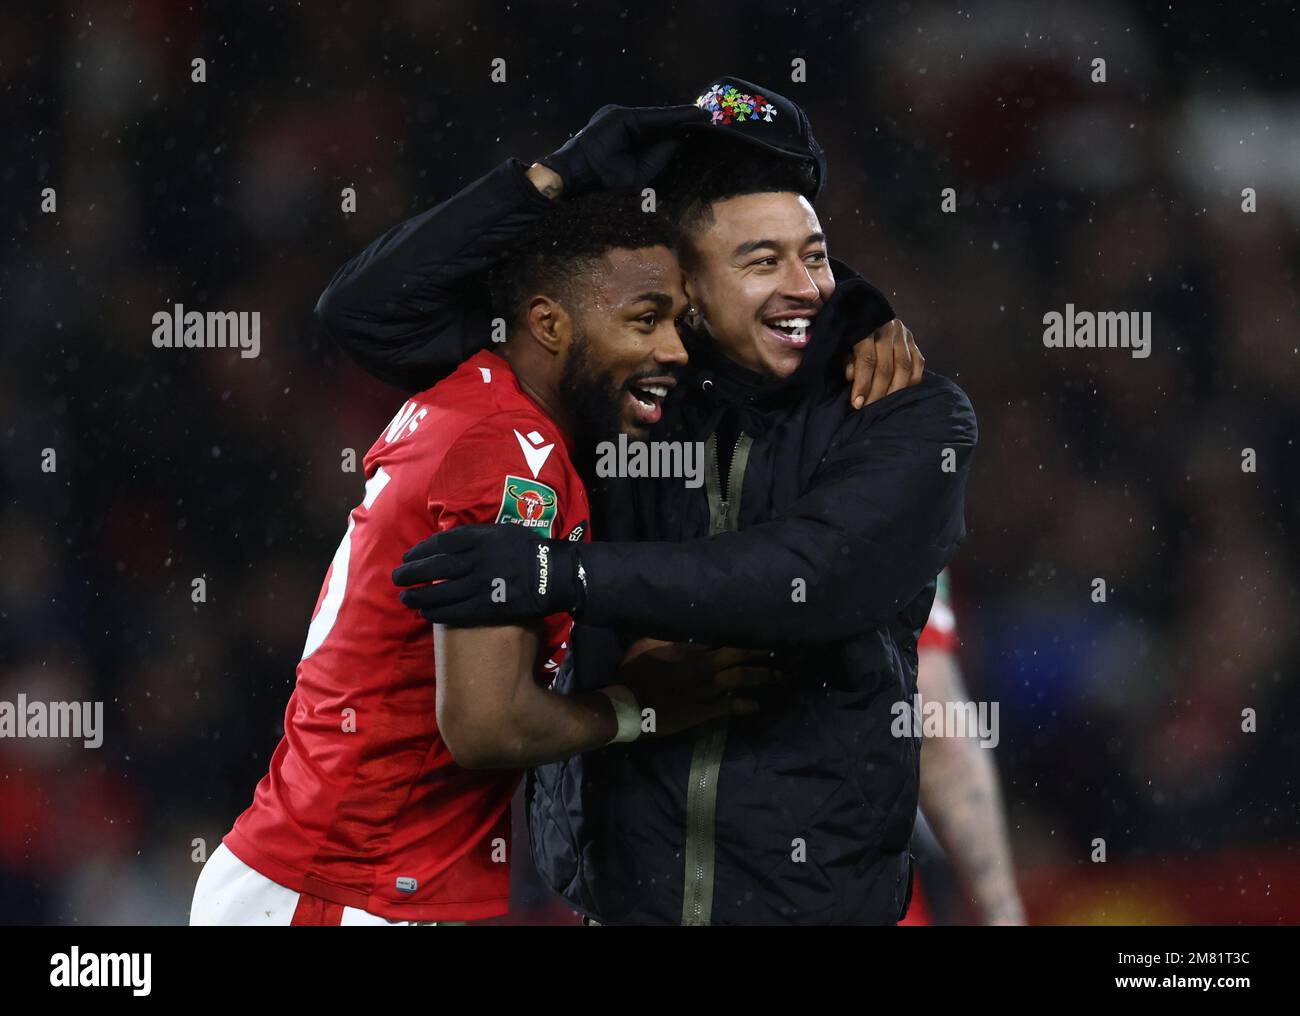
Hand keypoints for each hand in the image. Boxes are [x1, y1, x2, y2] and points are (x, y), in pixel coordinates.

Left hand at [393, 524, 581, 623]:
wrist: (554, 575)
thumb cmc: (531, 549)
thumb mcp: (505, 531)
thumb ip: (480, 535)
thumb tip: (455, 541)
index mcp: (479, 539)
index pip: (440, 544)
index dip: (420, 551)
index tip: (408, 556)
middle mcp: (475, 561)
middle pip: (434, 568)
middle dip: (412, 573)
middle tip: (397, 578)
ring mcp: (479, 585)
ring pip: (440, 592)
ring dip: (418, 596)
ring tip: (405, 598)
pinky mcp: (486, 607)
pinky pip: (454, 611)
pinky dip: (436, 612)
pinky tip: (425, 613)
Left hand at [540, 103, 707, 194]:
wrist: (565, 179)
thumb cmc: (597, 182)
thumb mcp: (634, 177)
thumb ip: (658, 158)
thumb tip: (677, 141)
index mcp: (623, 120)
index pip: (660, 116)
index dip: (684, 117)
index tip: (705, 116)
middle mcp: (617, 113)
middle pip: (655, 117)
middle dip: (677, 122)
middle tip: (703, 123)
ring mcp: (612, 118)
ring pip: (646, 123)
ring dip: (665, 129)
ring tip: (690, 131)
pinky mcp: (609, 126)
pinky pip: (637, 129)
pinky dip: (652, 134)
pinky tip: (667, 137)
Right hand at [614, 640, 780, 738]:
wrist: (629, 706)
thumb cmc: (633, 674)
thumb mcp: (645, 645)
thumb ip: (667, 639)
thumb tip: (685, 636)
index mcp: (689, 650)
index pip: (721, 638)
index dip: (740, 636)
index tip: (756, 631)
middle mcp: (704, 666)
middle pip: (738, 654)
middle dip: (759, 650)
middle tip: (776, 648)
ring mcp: (707, 689)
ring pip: (741, 678)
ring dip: (762, 675)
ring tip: (778, 675)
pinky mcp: (705, 710)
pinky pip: (731, 706)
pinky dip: (746, 706)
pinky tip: (757, 706)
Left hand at [844, 319, 923, 408]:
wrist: (865, 313)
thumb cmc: (851, 335)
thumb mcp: (844, 345)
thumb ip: (849, 361)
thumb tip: (853, 378)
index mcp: (867, 327)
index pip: (867, 359)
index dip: (863, 384)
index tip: (857, 404)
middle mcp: (888, 329)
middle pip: (886, 367)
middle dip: (877, 392)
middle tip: (869, 408)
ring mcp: (903, 334)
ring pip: (904, 367)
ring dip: (895, 391)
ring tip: (885, 406)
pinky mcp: (913, 340)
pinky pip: (918, 364)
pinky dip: (911, 381)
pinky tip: (901, 394)